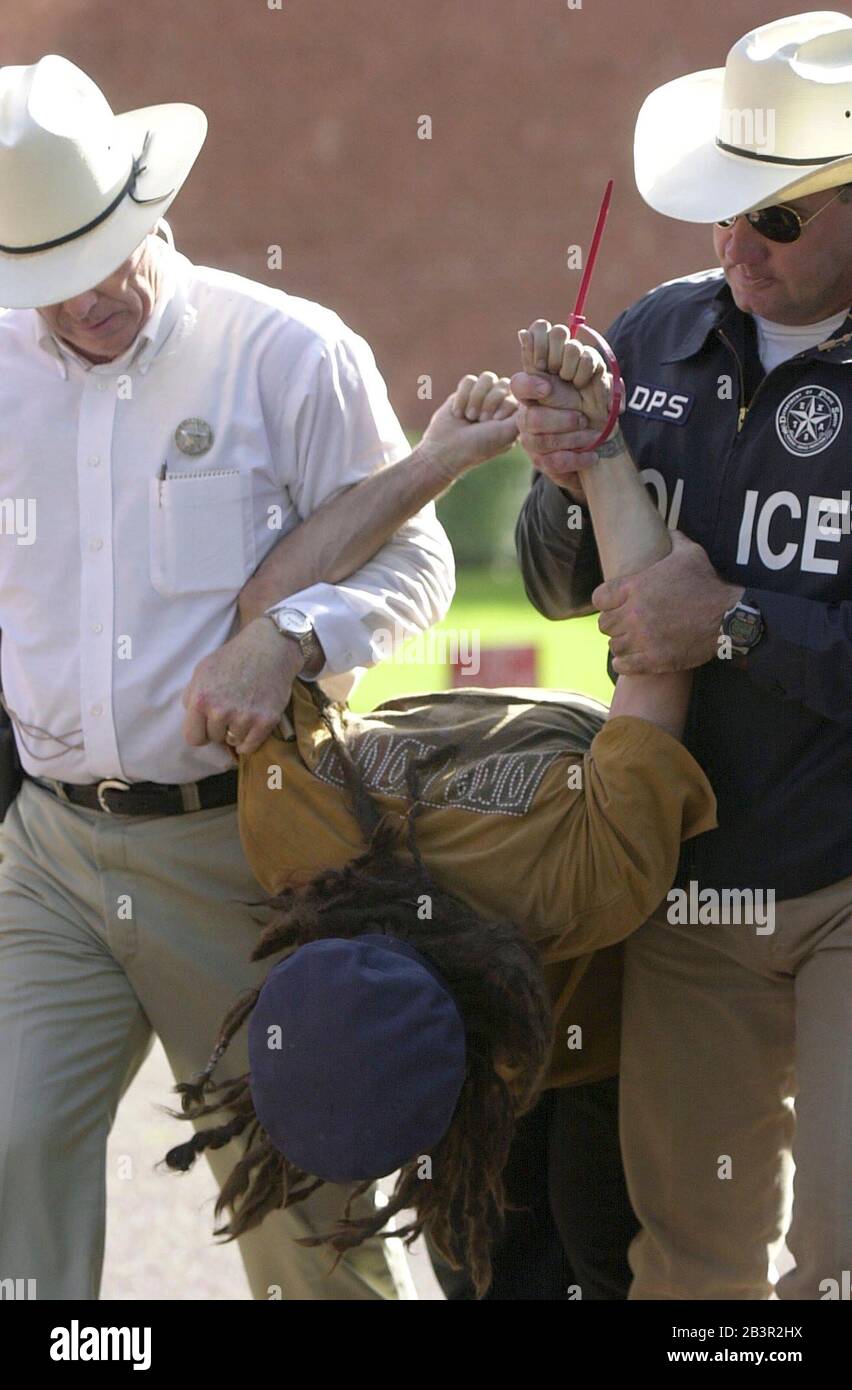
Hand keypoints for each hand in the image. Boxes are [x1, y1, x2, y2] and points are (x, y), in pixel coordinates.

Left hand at [182, 616, 304, 755]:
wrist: (270, 648)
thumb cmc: (233, 658)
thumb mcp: (202, 670)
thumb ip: (191, 696)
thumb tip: (191, 719)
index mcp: (200, 699)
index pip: (193, 738)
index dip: (200, 732)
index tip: (208, 725)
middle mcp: (220, 711)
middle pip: (214, 739)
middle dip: (220, 728)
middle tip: (231, 710)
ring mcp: (244, 717)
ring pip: (233, 741)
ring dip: (237, 731)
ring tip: (244, 711)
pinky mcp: (266, 721)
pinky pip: (250, 747)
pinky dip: (249, 741)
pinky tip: (251, 726)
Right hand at [419, 371, 518, 480]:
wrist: (445, 450)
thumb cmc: (478, 446)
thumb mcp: (507, 433)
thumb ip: (522, 414)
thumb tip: (532, 394)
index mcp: (513, 415)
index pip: (517, 393)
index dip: (503, 405)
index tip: (493, 422)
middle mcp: (500, 404)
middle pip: (503, 383)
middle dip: (489, 402)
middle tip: (480, 421)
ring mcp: (483, 397)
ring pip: (487, 377)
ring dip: (476, 398)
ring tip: (469, 417)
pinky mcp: (465, 392)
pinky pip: (469, 379)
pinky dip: (462, 397)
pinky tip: (458, 413)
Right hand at [512, 319, 623, 499]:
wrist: (601, 439)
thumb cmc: (593, 401)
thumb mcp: (592, 378)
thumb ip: (573, 359)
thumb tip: (534, 334)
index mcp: (537, 391)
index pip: (519, 384)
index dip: (530, 386)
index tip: (548, 387)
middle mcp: (528, 414)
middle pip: (530, 418)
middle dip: (560, 419)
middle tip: (584, 418)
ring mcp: (531, 439)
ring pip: (539, 441)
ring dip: (572, 439)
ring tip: (594, 436)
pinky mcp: (541, 462)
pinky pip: (551, 463)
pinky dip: (575, 459)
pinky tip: (592, 456)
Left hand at [592, 530, 744, 673]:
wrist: (727, 617)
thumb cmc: (707, 584)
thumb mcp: (690, 553)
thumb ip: (673, 539)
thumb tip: (667, 530)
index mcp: (635, 586)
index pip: (599, 598)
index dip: (606, 602)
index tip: (615, 604)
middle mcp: (634, 613)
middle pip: (604, 624)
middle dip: (614, 623)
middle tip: (626, 624)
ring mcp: (642, 638)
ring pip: (613, 645)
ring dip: (621, 643)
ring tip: (632, 641)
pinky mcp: (653, 660)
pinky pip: (622, 666)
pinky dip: (624, 663)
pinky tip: (632, 659)